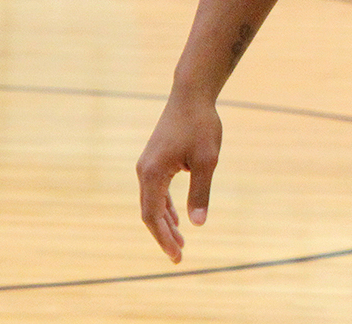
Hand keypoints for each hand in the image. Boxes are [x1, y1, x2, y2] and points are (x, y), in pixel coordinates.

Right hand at [135, 94, 221, 262]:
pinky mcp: (154, 160)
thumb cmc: (201, 125)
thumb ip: (201, 192)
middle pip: (149, 213)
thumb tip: (198, 224)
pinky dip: (164, 207)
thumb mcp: (206, 160)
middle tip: (179, 256)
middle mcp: (144, 171)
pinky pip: (156, 191)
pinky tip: (175, 217)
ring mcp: (147, 165)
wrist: (191, 95)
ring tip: (180, 242)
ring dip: (165, 223)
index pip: (153, 215)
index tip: (177, 255)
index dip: (164, 238)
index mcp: (152, 174)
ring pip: (152, 202)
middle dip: (163, 235)